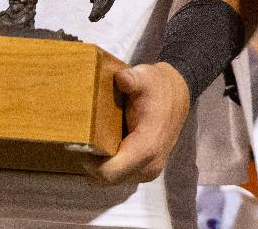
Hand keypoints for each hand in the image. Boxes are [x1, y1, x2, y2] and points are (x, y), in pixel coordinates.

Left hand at [83, 62, 191, 185]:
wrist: (178, 95)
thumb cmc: (158, 87)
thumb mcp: (145, 78)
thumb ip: (133, 79)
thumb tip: (121, 78)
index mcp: (146, 149)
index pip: (108, 173)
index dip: (89, 162)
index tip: (79, 143)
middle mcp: (148, 167)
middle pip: (107, 179)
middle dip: (91, 164)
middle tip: (81, 141)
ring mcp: (149, 172)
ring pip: (113, 180)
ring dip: (99, 165)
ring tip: (91, 142)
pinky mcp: (147, 170)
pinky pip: (120, 175)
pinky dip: (109, 164)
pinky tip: (104, 145)